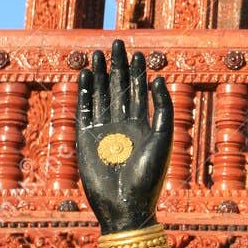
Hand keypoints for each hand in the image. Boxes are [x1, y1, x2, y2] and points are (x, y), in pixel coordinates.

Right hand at [76, 39, 172, 233]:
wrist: (126, 204)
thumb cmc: (149, 176)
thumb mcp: (163, 138)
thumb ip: (163, 109)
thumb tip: (159, 79)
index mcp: (143, 125)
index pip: (139, 92)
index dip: (138, 72)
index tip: (138, 51)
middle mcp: (122, 125)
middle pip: (119, 88)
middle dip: (118, 66)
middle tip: (117, 43)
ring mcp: (103, 131)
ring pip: (100, 96)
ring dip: (99, 75)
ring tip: (98, 54)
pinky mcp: (86, 139)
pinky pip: (84, 110)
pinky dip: (84, 93)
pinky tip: (85, 75)